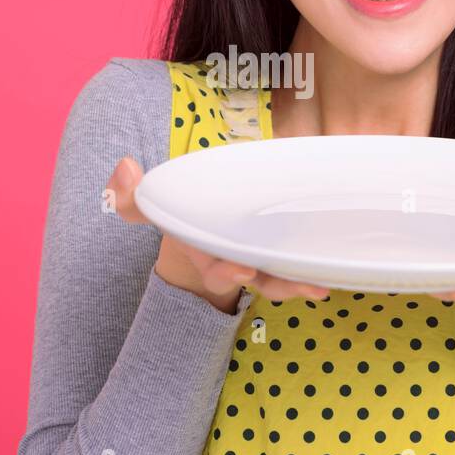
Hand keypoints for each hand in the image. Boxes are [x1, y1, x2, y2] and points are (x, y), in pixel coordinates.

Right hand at [106, 155, 330, 313]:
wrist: (203, 226)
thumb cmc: (183, 216)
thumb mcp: (155, 208)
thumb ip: (133, 196)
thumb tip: (124, 168)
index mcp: (207, 255)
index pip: (216, 270)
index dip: (226, 274)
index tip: (241, 272)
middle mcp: (236, 265)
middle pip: (257, 282)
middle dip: (275, 285)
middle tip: (299, 285)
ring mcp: (261, 262)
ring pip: (281, 279)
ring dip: (299, 284)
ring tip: (317, 286)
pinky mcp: (282, 252)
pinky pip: (298, 264)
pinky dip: (312, 268)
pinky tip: (330, 272)